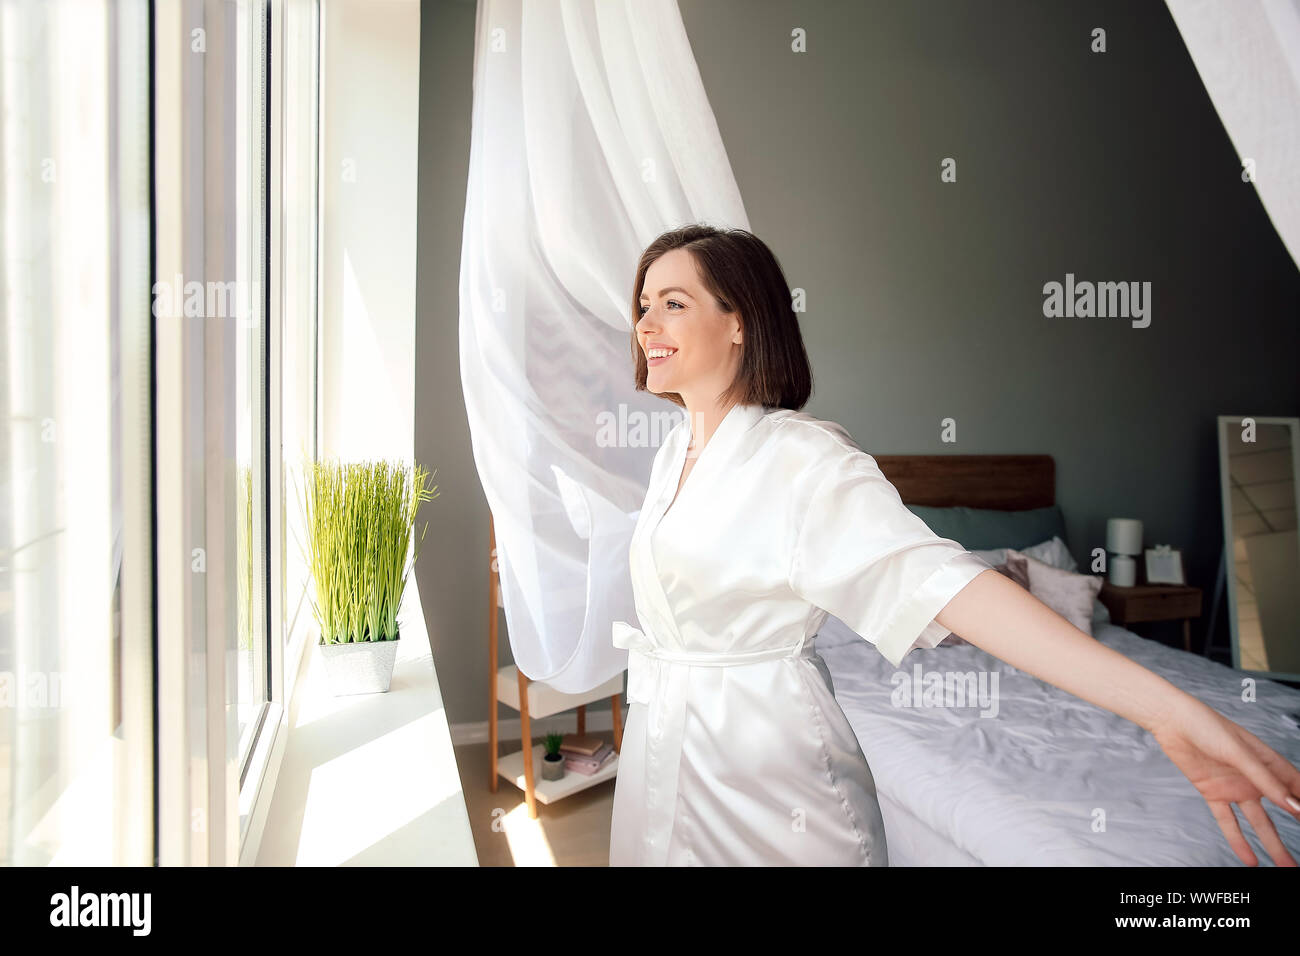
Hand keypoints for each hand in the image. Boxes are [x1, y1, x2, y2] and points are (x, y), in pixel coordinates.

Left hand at [1150, 695, 1299, 865]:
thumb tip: (1294, 805)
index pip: (1297, 788)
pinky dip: (1237, 841)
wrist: (1171, 722)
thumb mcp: (1239, 752)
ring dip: (1271, 843)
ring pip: (1259, 821)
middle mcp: (1254, 778)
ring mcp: (1235, 787)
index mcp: (1268, 762)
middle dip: (1297, 827)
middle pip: (1282, 808)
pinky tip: (1249, 859)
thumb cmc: (1207, 725)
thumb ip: (1265, 780)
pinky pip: (1228, 821)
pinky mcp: (1213, 793)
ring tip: (1285, 865)